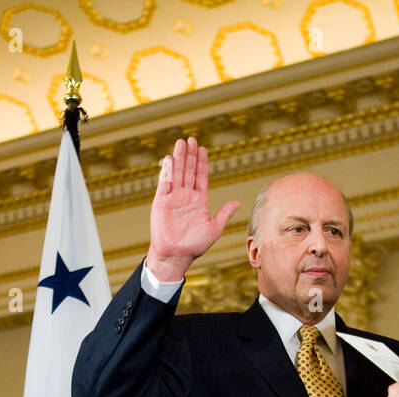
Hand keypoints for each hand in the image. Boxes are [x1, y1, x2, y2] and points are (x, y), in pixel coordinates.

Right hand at [145, 137, 240, 282]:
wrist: (175, 255)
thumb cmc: (195, 246)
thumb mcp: (214, 229)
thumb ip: (224, 214)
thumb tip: (237, 202)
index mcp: (198, 201)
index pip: (200, 177)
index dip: (202, 163)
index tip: (203, 149)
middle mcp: (185, 197)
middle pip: (188, 171)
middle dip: (190, 155)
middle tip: (191, 139)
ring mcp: (172, 198)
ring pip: (177, 173)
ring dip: (179, 158)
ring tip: (181, 143)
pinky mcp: (161, 202)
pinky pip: (164, 183)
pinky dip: (167, 171)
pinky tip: (170, 159)